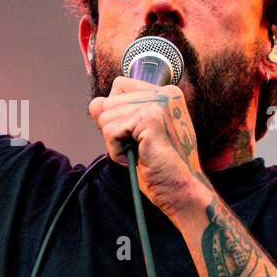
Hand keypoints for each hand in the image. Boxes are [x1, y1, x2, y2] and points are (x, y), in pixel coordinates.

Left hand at [88, 77, 206, 216]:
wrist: (182, 191)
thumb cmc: (161, 167)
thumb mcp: (134, 136)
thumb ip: (115, 115)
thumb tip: (94, 103)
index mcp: (166, 93)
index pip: (119, 86)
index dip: (117, 113)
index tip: (137, 135)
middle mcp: (165, 93)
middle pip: (108, 101)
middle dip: (115, 131)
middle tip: (141, 148)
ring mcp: (158, 103)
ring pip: (106, 117)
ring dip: (116, 143)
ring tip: (141, 153)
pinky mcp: (149, 118)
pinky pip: (110, 131)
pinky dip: (117, 150)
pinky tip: (138, 158)